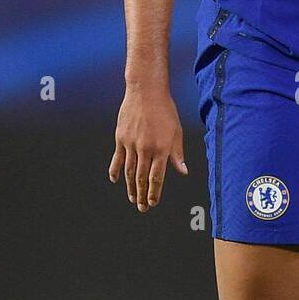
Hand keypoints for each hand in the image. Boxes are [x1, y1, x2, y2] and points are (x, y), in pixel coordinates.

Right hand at [108, 85, 187, 212]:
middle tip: (142, 208)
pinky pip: (117, 159)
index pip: (157, 177)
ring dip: (131, 187)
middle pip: (143, 178)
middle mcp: (146, 149)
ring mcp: (131, 144)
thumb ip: (177, 153)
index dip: (155, 192)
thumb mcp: (176, 131)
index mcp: (162, 148)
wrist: (146, 91)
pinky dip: (115, 171)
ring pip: (130, 172)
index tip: (153, 203)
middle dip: (143, 195)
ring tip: (132, 198)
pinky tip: (115, 181)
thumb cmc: (165, 110)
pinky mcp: (121, 138)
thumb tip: (183, 171)